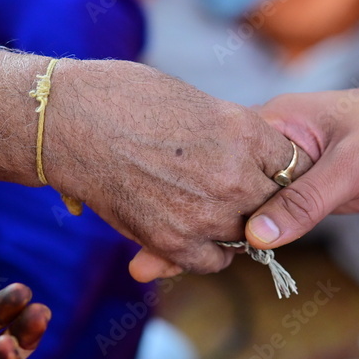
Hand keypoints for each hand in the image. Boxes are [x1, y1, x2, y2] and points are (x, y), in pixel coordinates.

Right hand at [44, 60, 311, 276]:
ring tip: (207, 208)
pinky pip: (213, 261)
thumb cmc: (122, 96)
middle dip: (260, 199)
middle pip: (273, 203)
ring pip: (245, 235)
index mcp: (244, 131)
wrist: (66, 121)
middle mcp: (234, 176)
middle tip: (239, 195)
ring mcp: (205, 213)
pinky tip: (193, 231)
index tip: (268, 173)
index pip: (292, 165)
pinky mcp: (172, 241)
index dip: (280, 170)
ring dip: (233, 226)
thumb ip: (231, 132)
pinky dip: (207, 251)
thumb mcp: (195, 101)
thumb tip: (249, 151)